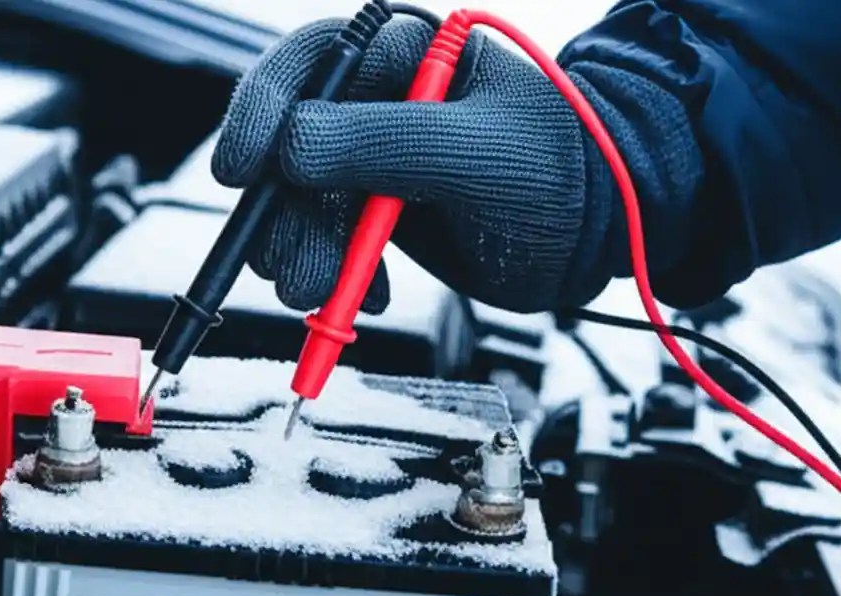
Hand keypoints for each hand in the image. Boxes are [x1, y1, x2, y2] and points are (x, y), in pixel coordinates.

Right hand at [212, 15, 694, 314]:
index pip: (305, 67)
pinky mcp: (379, 211)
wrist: (600, 234)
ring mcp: (375, 159)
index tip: (240, 173)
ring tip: (324, 295)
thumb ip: (379, 143)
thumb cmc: (561, 171)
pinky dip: (332, 275)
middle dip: (281, 212)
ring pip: (300, 202)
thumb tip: (287, 148)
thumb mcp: (472, 153)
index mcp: (403, 54)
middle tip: (289, 269)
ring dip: (301, 253)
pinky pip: (328, 240)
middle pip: (286, 144)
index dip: (259, 114)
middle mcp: (377, 101)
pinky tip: (359, 296)